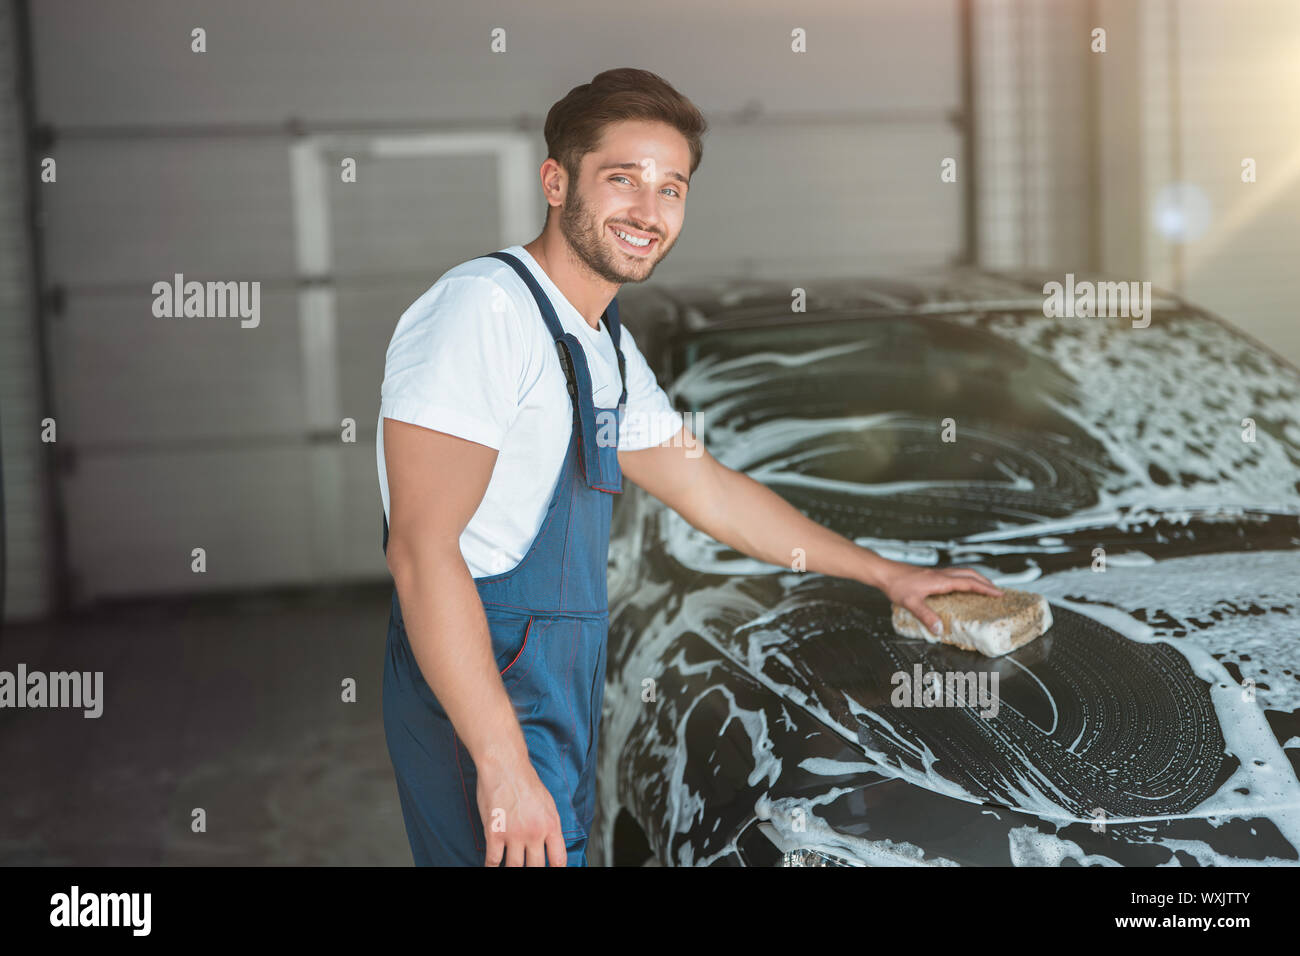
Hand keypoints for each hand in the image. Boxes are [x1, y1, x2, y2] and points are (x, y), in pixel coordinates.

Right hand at [476, 751, 567, 865]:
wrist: (505, 766)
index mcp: (551, 825)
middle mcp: (534, 833)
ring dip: (512, 870)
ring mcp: (514, 834)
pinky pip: (493, 860)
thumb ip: (550, 826)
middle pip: (536, 867)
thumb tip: (551, 844)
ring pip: (514, 867)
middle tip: (528, 867)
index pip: (559, 859)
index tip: (551, 870)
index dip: (556, 870)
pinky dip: (492, 867)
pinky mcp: (494, 833)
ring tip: (511, 867)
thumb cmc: (525, 781)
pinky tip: (492, 867)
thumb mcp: (548, 803)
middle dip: (533, 871)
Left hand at [877, 561, 1003, 636]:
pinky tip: (960, 588)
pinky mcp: (930, 575)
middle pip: (969, 574)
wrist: (884, 572)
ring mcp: (936, 574)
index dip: (985, 589)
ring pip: (962, 573)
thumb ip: (926, 616)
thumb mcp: (911, 603)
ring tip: (984, 588)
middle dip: (985, 582)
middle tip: (997, 591)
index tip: (998, 594)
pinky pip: (953, 575)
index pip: (969, 583)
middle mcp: (941, 575)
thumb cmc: (896, 585)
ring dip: (975, 579)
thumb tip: (939, 629)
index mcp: (940, 580)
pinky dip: (964, 580)